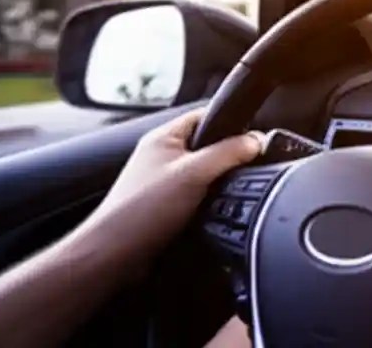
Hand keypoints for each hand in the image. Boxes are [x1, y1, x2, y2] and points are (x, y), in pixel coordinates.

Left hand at [78, 108, 262, 261]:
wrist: (115, 255)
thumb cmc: (141, 210)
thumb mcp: (193, 173)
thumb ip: (228, 153)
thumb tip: (257, 141)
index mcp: (164, 137)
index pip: (206, 116)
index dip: (232, 124)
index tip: (254, 139)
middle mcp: (163, 156)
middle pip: (209, 146)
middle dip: (228, 158)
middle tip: (243, 169)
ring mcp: (164, 182)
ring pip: (205, 174)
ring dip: (219, 183)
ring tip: (226, 194)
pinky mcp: (168, 206)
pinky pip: (199, 196)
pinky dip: (210, 202)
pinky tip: (215, 212)